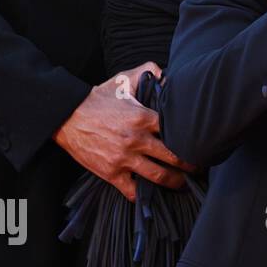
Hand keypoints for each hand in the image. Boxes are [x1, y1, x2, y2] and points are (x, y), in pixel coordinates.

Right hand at [53, 64, 195, 200]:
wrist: (66, 116)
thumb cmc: (97, 99)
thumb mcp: (123, 80)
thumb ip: (148, 72)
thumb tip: (167, 74)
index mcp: (143, 118)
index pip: (176, 131)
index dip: (191, 138)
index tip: (200, 142)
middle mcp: (137, 140)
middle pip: (174, 157)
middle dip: (190, 165)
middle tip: (199, 168)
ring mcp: (124, 158)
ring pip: (158, 176)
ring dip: (175, 182)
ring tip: (183, 184)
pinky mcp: (111, 172)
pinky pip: (132, 191)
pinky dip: (143, 195)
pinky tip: (152, 194)